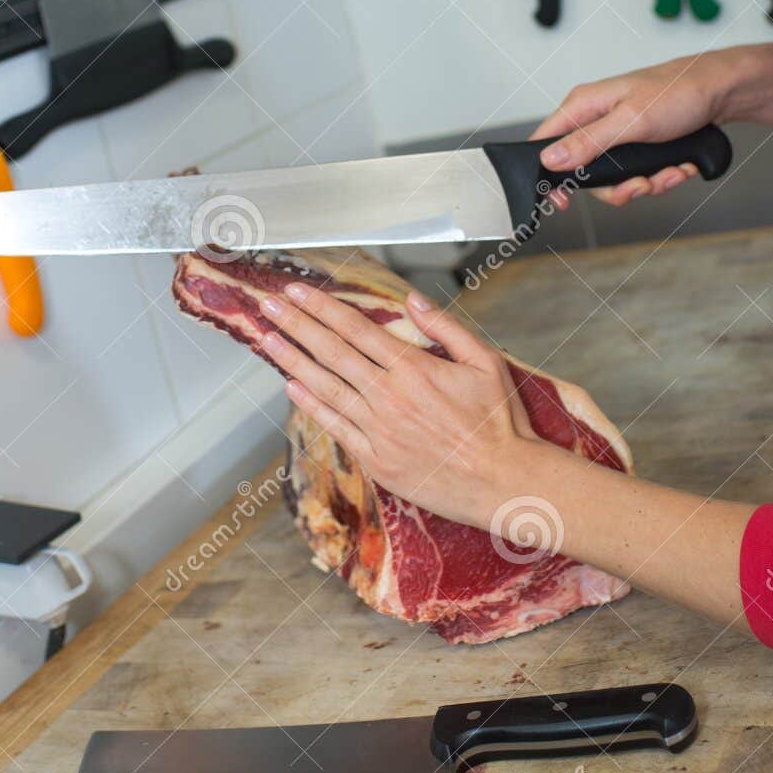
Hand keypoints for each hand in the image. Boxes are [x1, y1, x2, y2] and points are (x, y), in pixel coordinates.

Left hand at [256, 281, 536, 529]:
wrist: (504, 482)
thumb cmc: (500, 423)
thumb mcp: (485, 362)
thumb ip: (446, 327)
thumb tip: (411, 300)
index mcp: (413, 368)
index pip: (355, 329)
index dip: (322, 307)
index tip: (297, 290)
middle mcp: (388, 396)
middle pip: (332, 352)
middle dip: (297, 325)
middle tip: (268, 304)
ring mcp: (379, 430)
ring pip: (326, 387)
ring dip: (293, 360)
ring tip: (268, 339)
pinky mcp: (377, 460)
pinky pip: (336, 427)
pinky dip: (311, 406)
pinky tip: (293, 387)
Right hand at [531, 50, 745, 208]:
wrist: (721, 92)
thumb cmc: (679, 92)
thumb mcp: (631, 120)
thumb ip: (588, 141)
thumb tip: (549, 160)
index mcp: (583, 106)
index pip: (544, 144)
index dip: (548, 176)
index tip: (563, 201)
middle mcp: (596, 120)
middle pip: (584, 172)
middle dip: (618, 187)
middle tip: (641, 186)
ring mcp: (617, 133)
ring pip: (615, 178)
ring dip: (646, 183)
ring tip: (669, 173)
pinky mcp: (638, 144)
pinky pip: (638, 174)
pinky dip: (660, 176)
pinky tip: (678, 166)